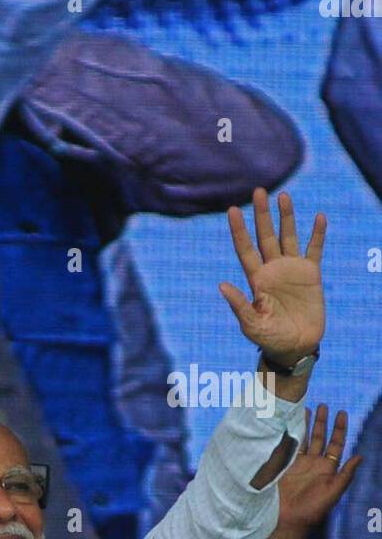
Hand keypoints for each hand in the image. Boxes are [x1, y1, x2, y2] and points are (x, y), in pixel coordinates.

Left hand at [219, 188, 325, 364]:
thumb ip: (239, 305)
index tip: (232, 209)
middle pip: (265, 236)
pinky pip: (314, 250)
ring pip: (287, 237)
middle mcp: (272, 269)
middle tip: (258, 191)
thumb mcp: (251, 324)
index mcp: (256, 278)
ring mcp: (291, 270)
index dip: (239, 229)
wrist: (295, 347)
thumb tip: (221, 285)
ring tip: (284, 196)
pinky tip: (318, 216)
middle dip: (262, 214)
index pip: (245, 248)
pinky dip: (317, 234)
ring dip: (286, 217)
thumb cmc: (269, 338)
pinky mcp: (311, 275)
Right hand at [271, 404, 361, 538]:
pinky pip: (289, 444)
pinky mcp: (285, 464)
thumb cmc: (312, 510)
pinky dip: (290, 433)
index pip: (336, 445)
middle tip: (325, 406)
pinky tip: (290, 422)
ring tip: (308, 407)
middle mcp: (315, 464)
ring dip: (307, 424)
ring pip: (305, 439)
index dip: (340, 430)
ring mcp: (299, 463)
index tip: (342, 414)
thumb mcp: (332, 493)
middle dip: (323, 422)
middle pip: (321, 438)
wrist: (288, 519)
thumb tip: (360, 457)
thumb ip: (345, 475)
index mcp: (328, 470)